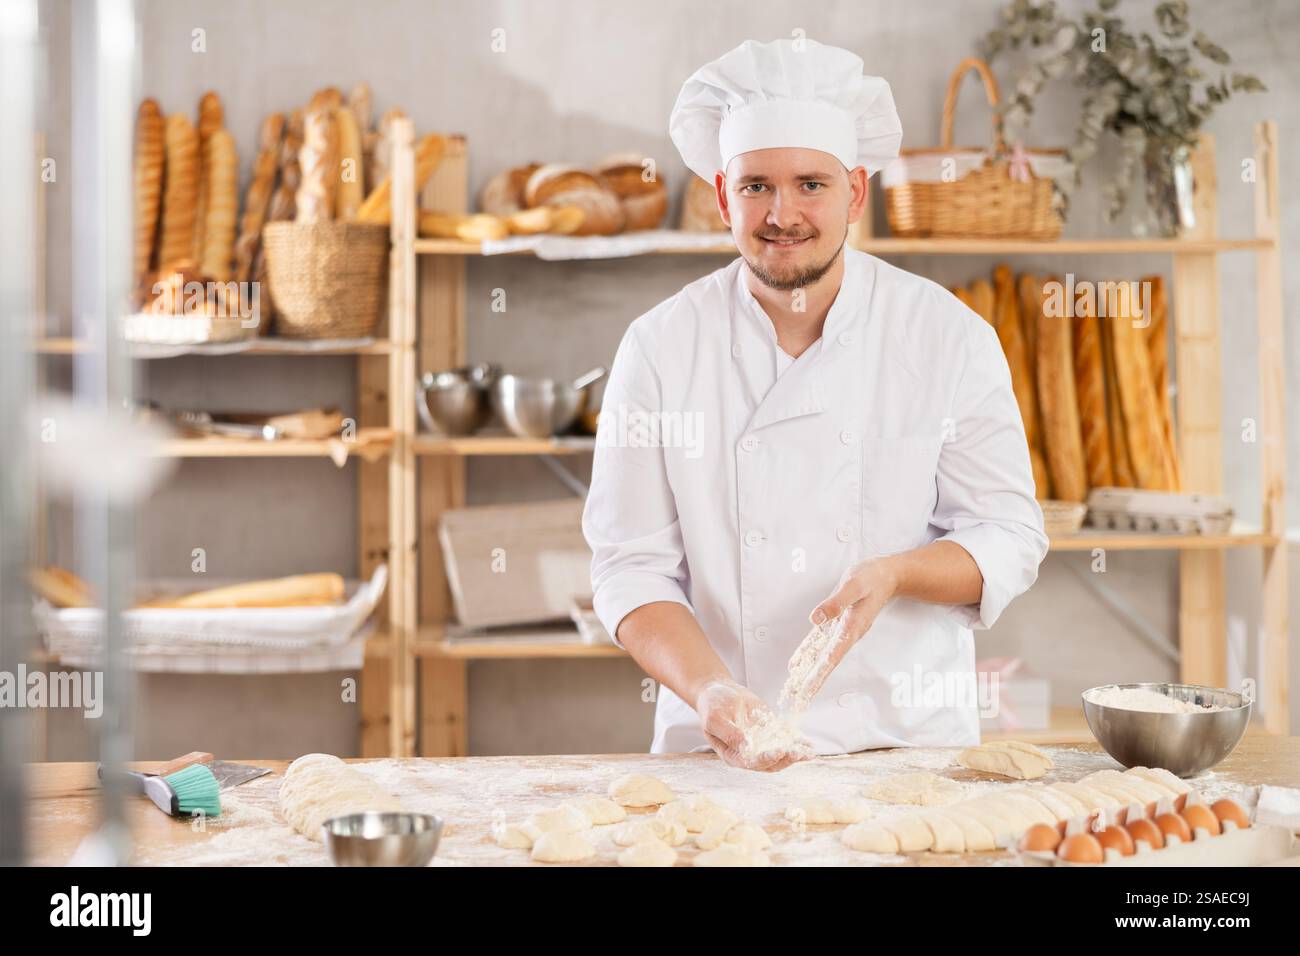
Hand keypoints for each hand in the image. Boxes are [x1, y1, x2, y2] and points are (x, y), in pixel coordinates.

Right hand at [694, 677, 807, 771]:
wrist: (718, 691)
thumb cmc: (712, 705)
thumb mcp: (714, 718)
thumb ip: (728, 733)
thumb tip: (746, 746)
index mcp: (733, 754)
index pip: (751, 763)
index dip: (765, 759)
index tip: (778, 752)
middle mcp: (749, 753)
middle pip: (770, 763)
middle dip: (785, 759)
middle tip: (797, 752)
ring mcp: (761, 743)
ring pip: (781, 754)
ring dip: (795, 754)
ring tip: (808, 752)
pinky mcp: (769, 731)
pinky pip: (785, 739)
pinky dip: (797, 741)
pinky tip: (808, 743)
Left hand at [798, 557, 899, 701]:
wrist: (887, 574)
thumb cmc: (872, 578)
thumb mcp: (854, 585)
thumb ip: (836, 602)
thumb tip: (816, 619)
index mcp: (852, 628)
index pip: (832, 658)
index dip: (818, 675)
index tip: (808, 691)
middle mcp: (847, 634)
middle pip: (827, 662)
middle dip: (812, 681)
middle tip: (798, 699)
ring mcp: (842, 629)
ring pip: (822, 654)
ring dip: (809, 670)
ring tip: (794, 686)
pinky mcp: (837, 622)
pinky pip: (819, 641)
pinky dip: (808, 651)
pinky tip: (798, 661)